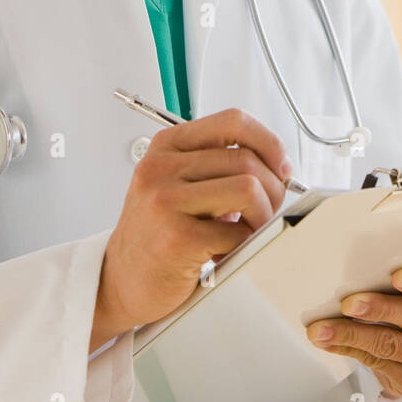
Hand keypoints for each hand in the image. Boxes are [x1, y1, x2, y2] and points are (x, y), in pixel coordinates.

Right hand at [91, 109, 292, 350]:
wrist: (120, 280)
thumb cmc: (158, 233)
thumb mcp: (179, 183)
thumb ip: (218, 166)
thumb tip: (277, 166)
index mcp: (167, 146)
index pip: (233, 122)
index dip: (268, 142)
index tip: (281, 167)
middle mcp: (162, 168)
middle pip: (246, 159)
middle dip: (272, 189)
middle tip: (265, 212)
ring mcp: (165, 201)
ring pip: (248, 189)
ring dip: (262, 216)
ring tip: (247, 231)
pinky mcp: (176, 238)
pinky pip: (238, 233)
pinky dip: (244, 245)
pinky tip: (225, 251)